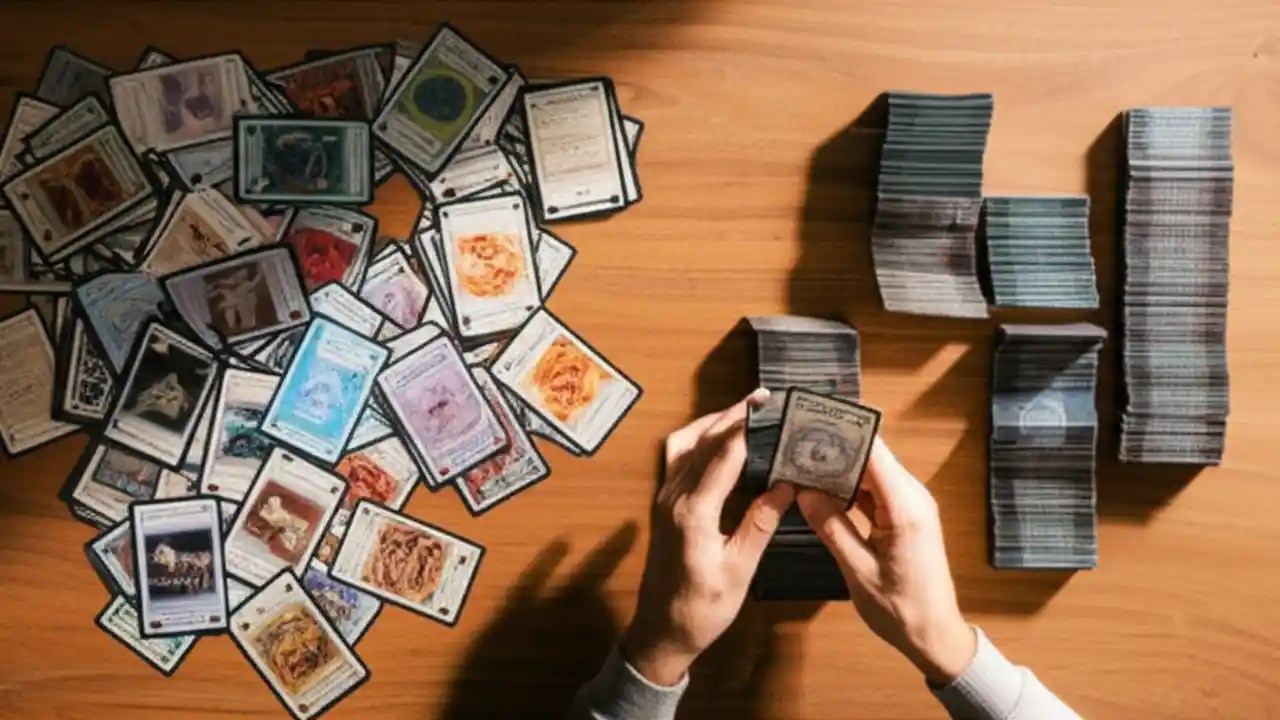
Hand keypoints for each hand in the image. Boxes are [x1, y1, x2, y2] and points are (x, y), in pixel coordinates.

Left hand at [624, 389, 795, 685]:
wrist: (661, 630)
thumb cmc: (700, 608)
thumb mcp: (739, 569)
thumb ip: (761, 523)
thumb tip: (785, 485)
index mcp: (693, 512)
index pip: (724, 455)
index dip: (749, 428)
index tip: (773, 409)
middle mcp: (673, 498)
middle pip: (704, 441)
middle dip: (733, 416)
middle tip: (765, 398)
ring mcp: (664, 498)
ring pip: (686, 443)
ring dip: (713, 422)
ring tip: (744, 409)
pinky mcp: (663, 504)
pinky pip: (678, 457)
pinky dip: (699, 439)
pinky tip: (719, 438)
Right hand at [797, 438, 975, 684]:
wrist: (935, 635)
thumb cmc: (901, 609)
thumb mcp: (857, 570)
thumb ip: (831, 526)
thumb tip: (803, 491)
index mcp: (906, 508)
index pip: (873, 452)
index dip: (842, 434)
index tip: (808, 425)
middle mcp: (914, 498)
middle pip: (871, 457)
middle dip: (834, 449)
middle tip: (794, 446)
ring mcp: (911, 506)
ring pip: (871, 472)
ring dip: (839, 469)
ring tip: (801, 464)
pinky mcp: (906, 516)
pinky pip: (875, 490)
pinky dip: (850, 488)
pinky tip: (822, 490)